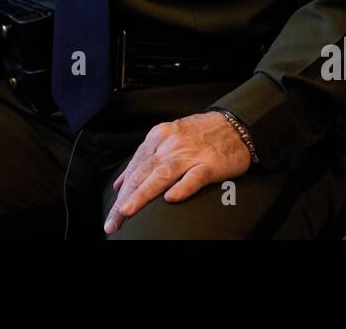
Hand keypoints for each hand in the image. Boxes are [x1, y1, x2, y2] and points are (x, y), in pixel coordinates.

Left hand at [104, 111, 253, 234]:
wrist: (234, 124)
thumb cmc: (199, 134)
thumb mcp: (167, 138)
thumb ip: (145, 159)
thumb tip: (120, 184)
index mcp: (158, 138)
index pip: (134, 168)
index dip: (120, 192)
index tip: (111, 214)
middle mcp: (170, 145)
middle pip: (142, 174)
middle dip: (125, 200)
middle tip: (113, 221)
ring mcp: (190, 154)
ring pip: (161, 175)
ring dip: (142, 194)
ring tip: (127, 211)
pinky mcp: (210, 164)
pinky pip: (194, 177)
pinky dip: (182, 188)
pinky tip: (171, 199)